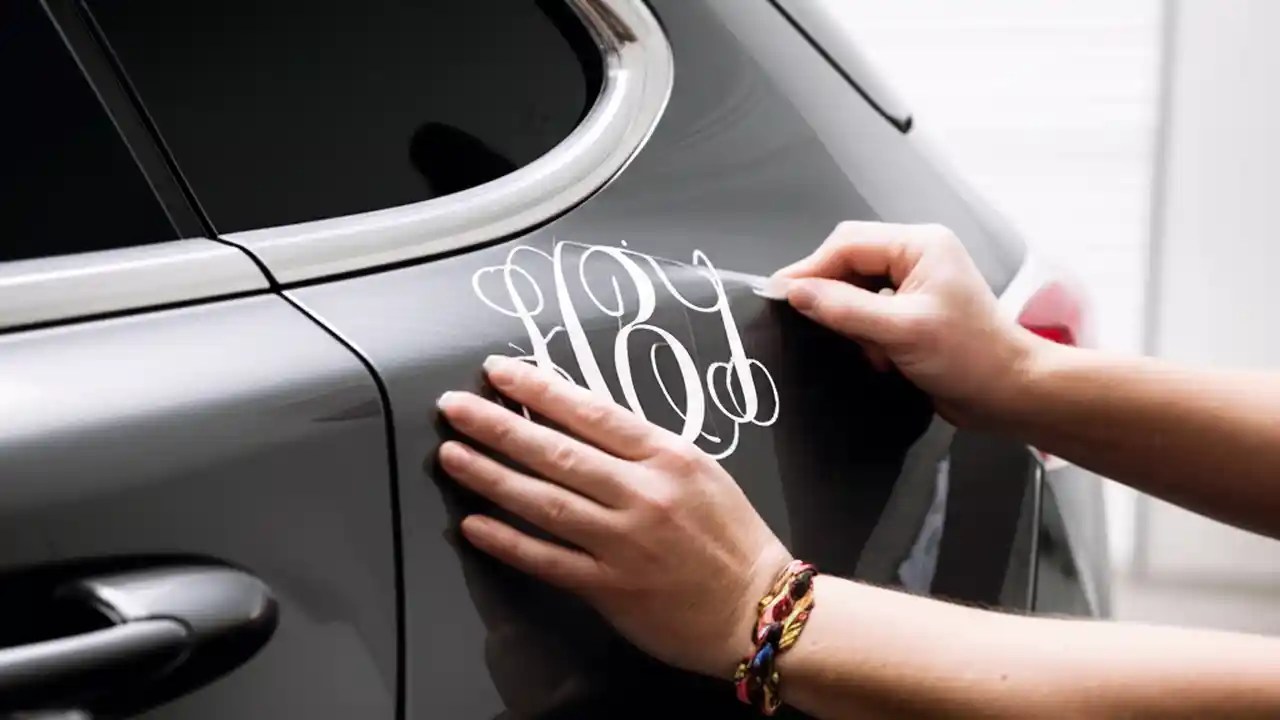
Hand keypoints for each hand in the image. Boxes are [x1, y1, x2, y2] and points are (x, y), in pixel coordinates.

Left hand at [436, 356, 792, 677]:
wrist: (756, 608)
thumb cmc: (729, 535)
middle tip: (453, 406)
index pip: (592, 412)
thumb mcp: (698, 471)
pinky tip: (473, 524)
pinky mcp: (611, 587)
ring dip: (491, 477)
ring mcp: (625, 543)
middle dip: (497, 425)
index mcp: (668, 456)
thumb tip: (576, 418)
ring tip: (451, 455)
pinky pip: (548, 559)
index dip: (539, 389)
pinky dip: (507, 541)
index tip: (498, 371)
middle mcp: (644, 494)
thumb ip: (641, 447)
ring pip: (545, 502)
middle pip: (557, 452)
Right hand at [772, 221, 1039, 425]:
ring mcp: (916, 284)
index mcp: (920, 244)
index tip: (777, 295)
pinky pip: (869, 313)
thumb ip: (843, 308)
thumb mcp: (899, 331)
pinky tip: (879, 357)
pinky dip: (866, 335)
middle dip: (832, 297)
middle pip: (849, 264)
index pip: (847, 244)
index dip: (809, 269)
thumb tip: (793, 292)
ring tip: (867, 349)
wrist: (1010, 394)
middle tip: (808, 324)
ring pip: (856, 291)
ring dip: (852, 321)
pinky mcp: (913, 312)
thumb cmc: (967, 357)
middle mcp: (917, 256)